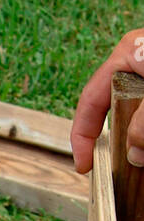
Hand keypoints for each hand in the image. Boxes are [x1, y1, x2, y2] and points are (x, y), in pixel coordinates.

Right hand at [71, 28, 143, 173]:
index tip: (84, 166)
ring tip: (140, 154)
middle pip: (113, 109)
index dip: (82, 137)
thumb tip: (134, 154)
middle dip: (116, 139)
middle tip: (120, 165)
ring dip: (137, 136)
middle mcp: (136, 63)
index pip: (90, 102)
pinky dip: (143, 129)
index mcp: (127, 55)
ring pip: (134, 113)